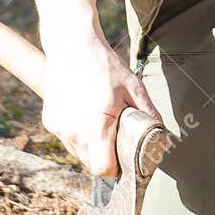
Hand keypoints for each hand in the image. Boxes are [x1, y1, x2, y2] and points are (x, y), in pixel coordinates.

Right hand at [40, 31, 159, 178]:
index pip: (103, 169)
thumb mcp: (133, 87)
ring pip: (77, 152)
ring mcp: (59, 127)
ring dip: (90, 147)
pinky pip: (66, 138)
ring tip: (101, 125)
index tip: (123, 160)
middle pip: (91, 164)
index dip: (115, 169)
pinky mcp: (50, 120)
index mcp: (96, 127)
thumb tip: (164, 134)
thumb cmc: (105, 65)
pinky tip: (85, 115)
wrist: (72, 44)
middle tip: (116, 140)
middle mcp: (73, 132)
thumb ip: (149, 114)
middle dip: (105, 158)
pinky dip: (76, 135)